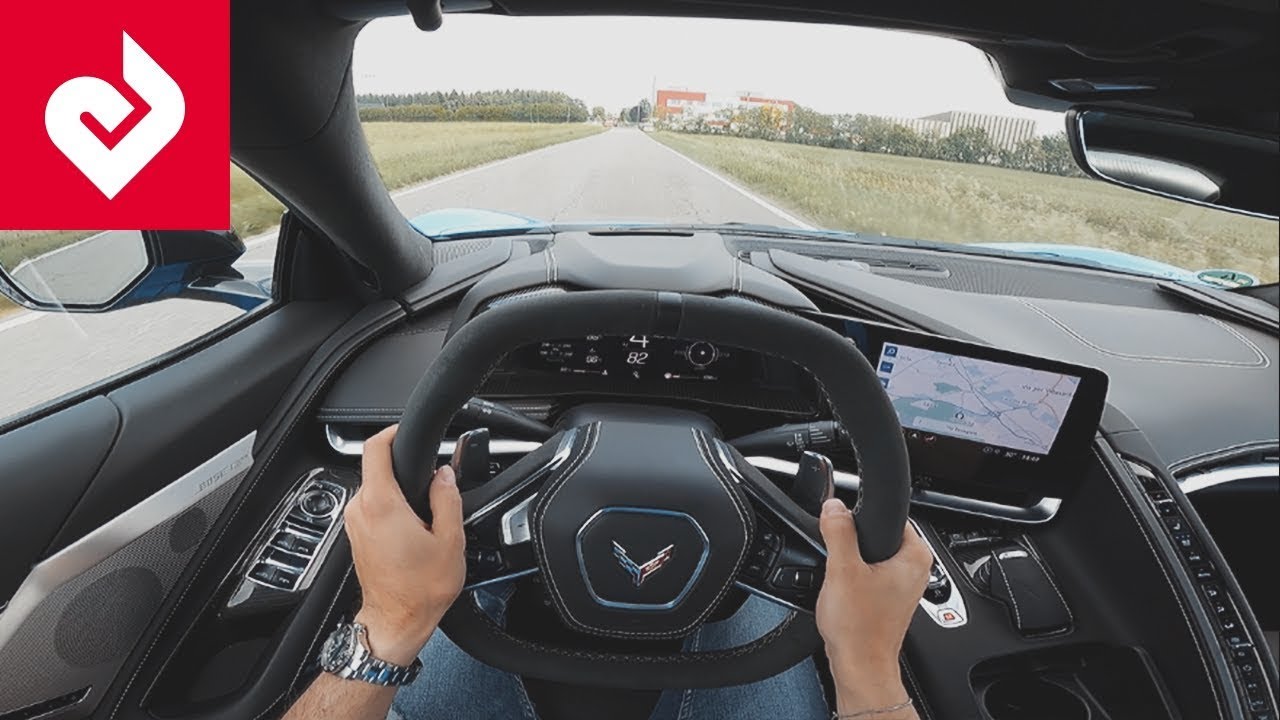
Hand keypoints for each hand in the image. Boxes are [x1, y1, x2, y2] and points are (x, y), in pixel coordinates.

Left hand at [344, 425, 465, 664]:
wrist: (396, 622)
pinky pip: (371, 507)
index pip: (374, 448)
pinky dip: (391, 507)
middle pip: (377, 468)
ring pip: (375, 488)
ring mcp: (354, 523)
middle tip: (432, 481)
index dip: (392, 432)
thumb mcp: (450, 540)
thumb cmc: (420, 590)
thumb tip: (445, 474)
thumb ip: (447, 498)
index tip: (407, 431)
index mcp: (382, 504)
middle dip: (405, 468)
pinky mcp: (355, 535)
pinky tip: (412, 527)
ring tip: (425, 511)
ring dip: (399, 490)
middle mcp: (360, 509)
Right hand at [815, 498, 931, 713]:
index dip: (859, 517)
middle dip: (852, 542)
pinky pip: (869, 572)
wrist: (859, 666)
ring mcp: (904, 585)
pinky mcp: (889, 597)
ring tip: (843, 581)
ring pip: (870, 554)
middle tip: (841, 563)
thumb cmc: (860, 629)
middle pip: (876, 533)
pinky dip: (854, 576)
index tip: (842, 529)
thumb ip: (838, 532)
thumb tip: (833, 505)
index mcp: (915, 556)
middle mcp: (915, 569)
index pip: (889, 514)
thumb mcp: (842, 570)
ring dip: (851, 561)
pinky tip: (844, 592)